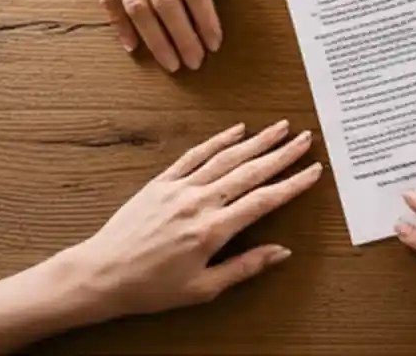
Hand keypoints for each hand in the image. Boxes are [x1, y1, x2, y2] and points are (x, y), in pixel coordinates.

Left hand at [69, 121, 322, 319]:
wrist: (102, 274)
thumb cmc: (150, 288)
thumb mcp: (203, 288)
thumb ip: (245, 267)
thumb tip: (281, 252)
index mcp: (212, 230)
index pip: (263, 200)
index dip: (292, 184)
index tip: (313, 171)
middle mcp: (198, 202)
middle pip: (250, 171)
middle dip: (281, 154)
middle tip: (305, 138)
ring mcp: (179, 188)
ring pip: (226, 158)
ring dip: (256, 141)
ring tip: (279, 127)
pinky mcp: (161, 183)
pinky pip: (194, 155)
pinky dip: (217, 140)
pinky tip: (236, 130)